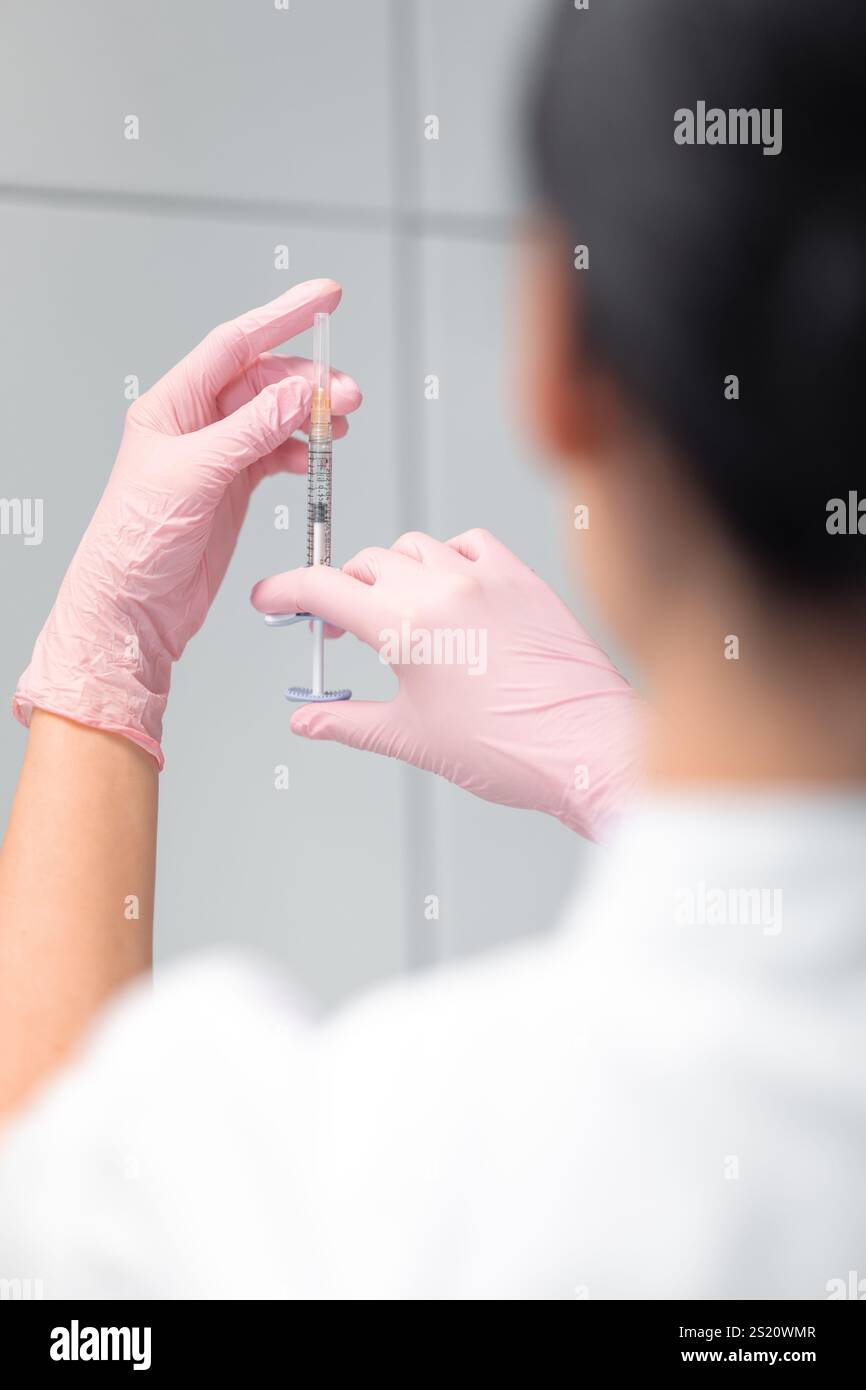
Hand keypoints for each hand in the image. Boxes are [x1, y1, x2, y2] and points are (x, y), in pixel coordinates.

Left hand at [12, 279, 361, 766]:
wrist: (135, 608)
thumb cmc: (135, 544)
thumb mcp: (195, 476)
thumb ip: (250, 431)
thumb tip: (298, 395)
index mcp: (171, 407)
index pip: (234, 345)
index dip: (281, 317)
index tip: (322, 298)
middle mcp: (195, 426)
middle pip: (263, 381)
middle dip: (309, 382)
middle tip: (346, 393)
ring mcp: (218, 456)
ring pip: (276, 417)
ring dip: (312, 416)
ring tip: (341, 423)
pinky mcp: (234, 487)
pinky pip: (278, 454)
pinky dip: (303, 451)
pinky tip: (317, 456)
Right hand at [251, 529, 644, 842]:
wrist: (585, 748)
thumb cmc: (509, 748)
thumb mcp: (411, 738)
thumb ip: (349, 721)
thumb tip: (308, 721)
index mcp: (406, 626)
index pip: (323, 588)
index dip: (285, 593)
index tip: (271, 601)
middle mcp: (443, 588)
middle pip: (365, 564)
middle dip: (341, 591)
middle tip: (338, 628)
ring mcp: (486, 578)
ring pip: (416, 547)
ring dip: (393, 570)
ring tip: (396, 610)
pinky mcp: (523, 579)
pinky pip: (471, 544)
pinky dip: (448, 557)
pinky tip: (451, 589)